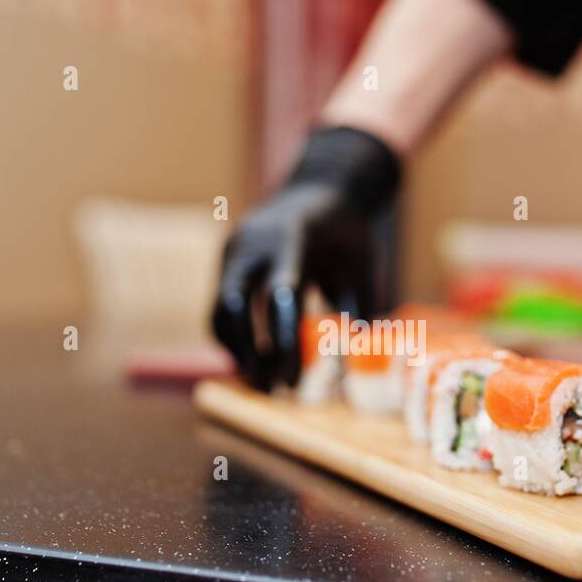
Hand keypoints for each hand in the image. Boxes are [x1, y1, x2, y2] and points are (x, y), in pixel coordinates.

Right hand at [212, 126, 399, 389]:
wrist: (320, 189)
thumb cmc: (348, 232)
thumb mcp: (363, 263)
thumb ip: (358, 307)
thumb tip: (351, 363)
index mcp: (293, 238)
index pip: (282, 296)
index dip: (283, 343)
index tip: (293, 383)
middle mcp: (254, 242)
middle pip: (235, 305)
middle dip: (250, 352)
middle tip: (270, 391)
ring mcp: (234, 250)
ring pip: (219, 309)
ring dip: (236, 351)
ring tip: (261, 384)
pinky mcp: (225, 261)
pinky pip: (219, 306)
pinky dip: (232, 337)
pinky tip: (252, 362)